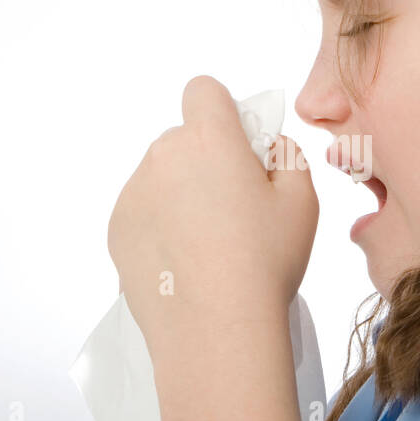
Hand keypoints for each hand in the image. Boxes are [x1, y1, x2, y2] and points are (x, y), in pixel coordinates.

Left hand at [106, 75, 318, 354]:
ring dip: (180, 195)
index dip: (222, 113)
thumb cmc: (265, 261)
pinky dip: (159, 227)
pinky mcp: (116, 229)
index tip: (239, 148)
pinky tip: (185, 264)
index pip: (203, 91)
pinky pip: (141, 212)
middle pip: (183, 139)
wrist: (214, 329)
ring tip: (209, 246)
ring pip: (160, 177)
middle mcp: (163, 155)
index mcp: (210, 138)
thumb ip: (286, 155)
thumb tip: (265, 146)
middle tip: (234, 210)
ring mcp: (134, 193)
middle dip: (205, 161)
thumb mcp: (303, 200)